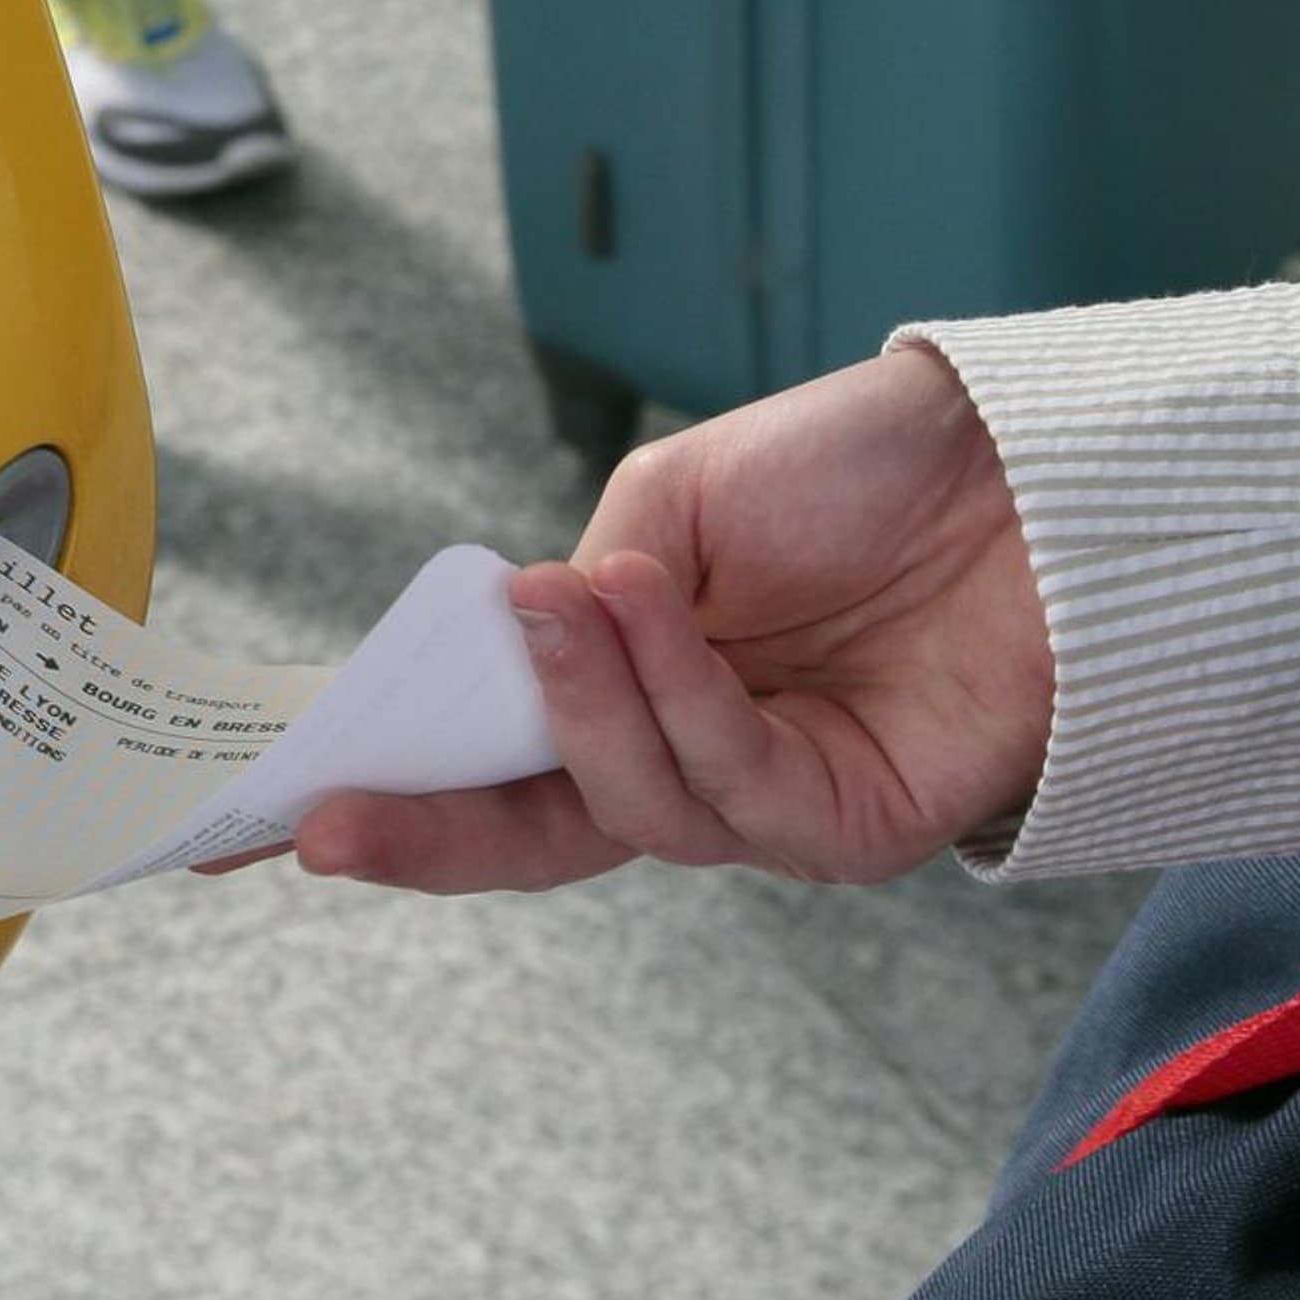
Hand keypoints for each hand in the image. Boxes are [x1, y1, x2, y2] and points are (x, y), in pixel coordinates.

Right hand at [294, 344, 1053, 891]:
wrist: (1023, 463)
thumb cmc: (856, 476)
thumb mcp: (665, 506)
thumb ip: (583, 594)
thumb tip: (512, 644)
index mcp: (628, 690)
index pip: (495, 766)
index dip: (389, 791)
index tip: (275, 809)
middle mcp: (687, 761)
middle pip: (534, 835)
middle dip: (423, 834)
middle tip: (324, 823)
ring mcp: (768, 803)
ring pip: (629, 806)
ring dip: (583, 700)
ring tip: (572, 592)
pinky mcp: (854, 823)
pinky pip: (733, 783)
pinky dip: (672, 695)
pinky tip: (644, 606)